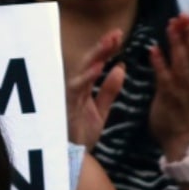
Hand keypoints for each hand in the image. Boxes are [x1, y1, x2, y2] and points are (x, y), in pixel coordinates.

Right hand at [68, 29, 124, 150]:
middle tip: (117, 33)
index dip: (107, 49)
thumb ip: (109, 90)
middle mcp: (76, 87)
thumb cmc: (82, 134)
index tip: (119, 36)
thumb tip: (120, 67)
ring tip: (110, 43)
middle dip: (102, 47)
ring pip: (83, 70)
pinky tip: (99, 66)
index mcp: (84, 87)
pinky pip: (77, 87)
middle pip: (89, 62)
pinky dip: (88, 76)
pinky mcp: (68, 105)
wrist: (73, 157)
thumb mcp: (101, 110)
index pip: (96, 63)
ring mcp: (70, 95)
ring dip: (96, 56)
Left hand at [148, 11, 188, 158]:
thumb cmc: (183, 110)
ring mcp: (183, 89)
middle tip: (186, 12)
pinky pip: (165, 78)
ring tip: (172, 24)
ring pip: (183, 62)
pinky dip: (160, 63)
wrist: (183, 140)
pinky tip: (153, 49)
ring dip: (178, 42)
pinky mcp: (169, 98)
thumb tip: (187, 45)